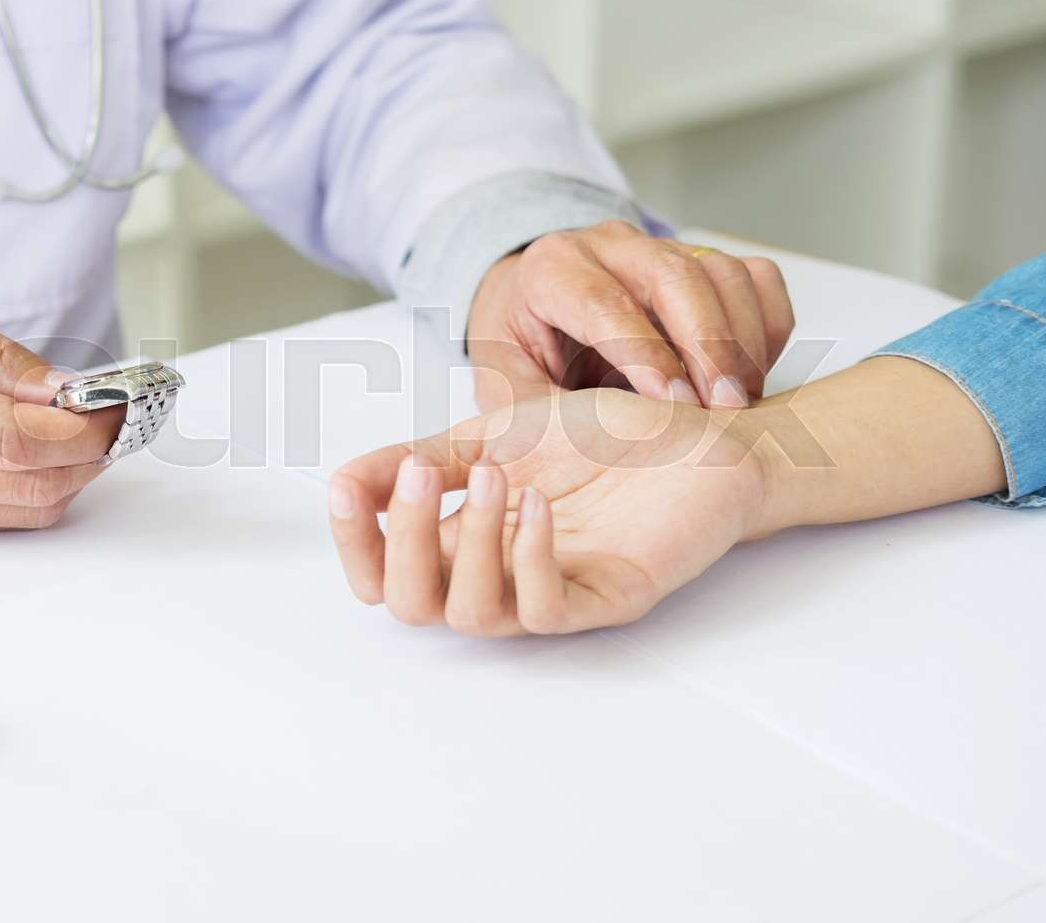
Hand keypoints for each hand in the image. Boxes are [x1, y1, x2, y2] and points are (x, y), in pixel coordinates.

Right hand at [0, 295, 121, 534]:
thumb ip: (0, 358)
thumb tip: (69, 393)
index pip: (24, 439)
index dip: (89, 427)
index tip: (120, 400)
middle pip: (39, 487)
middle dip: (93, 454)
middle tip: (112, 415)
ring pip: (27, 511)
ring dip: (69, 475)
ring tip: (77, 430)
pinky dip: (31, 488)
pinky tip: (33, 452)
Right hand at [327, 389, 776, 634]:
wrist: (701, 431)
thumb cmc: (605, 437)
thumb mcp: (495, 431)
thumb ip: (425, 454)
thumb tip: (347, 477)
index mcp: (464, 537)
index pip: (382, 571)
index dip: (352, 542)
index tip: (344, 490)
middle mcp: (498, 574)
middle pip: (411, 605)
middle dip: (400, 541)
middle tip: (422, 476)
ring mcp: (549, 590)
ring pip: (471, 614)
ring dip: (468, 542)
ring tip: (496, 479)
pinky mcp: (604, 599)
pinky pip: (545, 610)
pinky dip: (528, 557)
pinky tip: (536, 504)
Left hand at [467, 222, 793, 411]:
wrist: (538, 312)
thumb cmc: (524, 355)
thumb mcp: (504, 386)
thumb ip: (529, 414)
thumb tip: (568, 448)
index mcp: (550, 271)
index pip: (603, 303)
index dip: (642, 353)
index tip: (672, 406)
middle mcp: (608, 247)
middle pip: (675, 276)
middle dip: (709, 347)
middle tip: (725, 411)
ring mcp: (662, 247)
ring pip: (723, 274)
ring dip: (743, 343)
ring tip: (739, 407)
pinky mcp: (704, 260)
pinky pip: (756, 280)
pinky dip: (767, 329)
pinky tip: (750, 377)